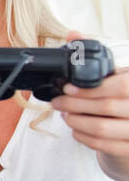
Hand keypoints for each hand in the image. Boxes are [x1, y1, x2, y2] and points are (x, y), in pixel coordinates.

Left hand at [50, 31, 128, 157]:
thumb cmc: (122, 98)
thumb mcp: (113, 75)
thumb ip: (93, 56)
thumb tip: (73, 35)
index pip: (121, 85)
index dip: (91, 88)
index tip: (67, 88)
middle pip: (107, 107)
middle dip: (74, 105)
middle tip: (58, 103)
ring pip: (103, 128)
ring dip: (76, 122)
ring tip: (66, 115)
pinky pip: (104, 145)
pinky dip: (84, 137)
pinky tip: (76, 130)